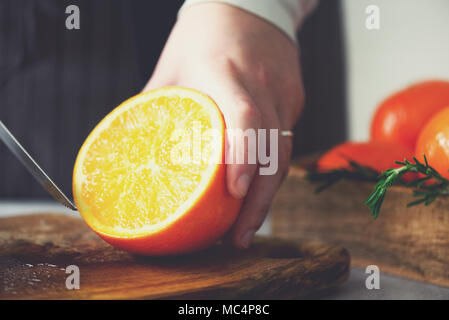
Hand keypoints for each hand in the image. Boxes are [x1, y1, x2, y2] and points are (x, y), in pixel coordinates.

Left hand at [144, 3, 304, 247]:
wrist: (249, 4)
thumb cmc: (203, 34)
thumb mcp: (171, 66)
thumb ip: (156, 108)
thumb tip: (138, 152)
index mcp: (224, 70)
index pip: (243, 117)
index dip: (242, 157)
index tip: (235, 193)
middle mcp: (260, 83)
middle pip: (272, 149)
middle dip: (259, 200)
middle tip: (237, 237)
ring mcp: (284, 92)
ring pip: (284, 152)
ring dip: (268, 194)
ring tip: (246, 227)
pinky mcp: (295, 99)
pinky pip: (286, 140)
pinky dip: (271, 171)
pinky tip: (257, 192)